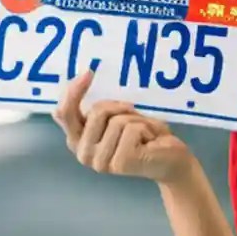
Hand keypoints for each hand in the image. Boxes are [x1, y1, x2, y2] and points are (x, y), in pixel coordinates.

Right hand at [52, 68, 198, 185]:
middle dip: (120, 108)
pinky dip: (146, 129)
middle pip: (96, 111)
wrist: (171, 159)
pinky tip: (150, 143)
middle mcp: (84, 154)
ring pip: (117, 120)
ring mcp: (100, 162)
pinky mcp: (120, 163)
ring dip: (137, 121)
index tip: (88, 73)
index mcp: (79, 142)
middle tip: (134, 117)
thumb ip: (97, 110)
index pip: (65, 114)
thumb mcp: (118, 117)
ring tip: (144, 135)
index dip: (73, 92)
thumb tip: (80, 81)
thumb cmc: (143, 136)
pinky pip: (132, 129)